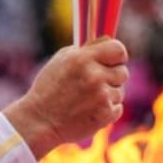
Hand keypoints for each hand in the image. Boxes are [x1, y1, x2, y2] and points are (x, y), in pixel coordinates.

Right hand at [3, 38, 128, 159]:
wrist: (39, 121)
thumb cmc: (48, 88)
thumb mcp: (61, 60)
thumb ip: (86, 50)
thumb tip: (108, 41)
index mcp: (83, 59)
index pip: (119, 49)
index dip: (117, 55)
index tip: (113, 61)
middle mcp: (95, 76)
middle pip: (123, 72)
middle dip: (112, 77)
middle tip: (96, 83)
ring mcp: (101, 96)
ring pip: (120, 92)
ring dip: (108, 95)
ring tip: (87, 99)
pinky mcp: (105, 115)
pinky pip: (117, 108)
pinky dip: (107, 110)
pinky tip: (90, 110)